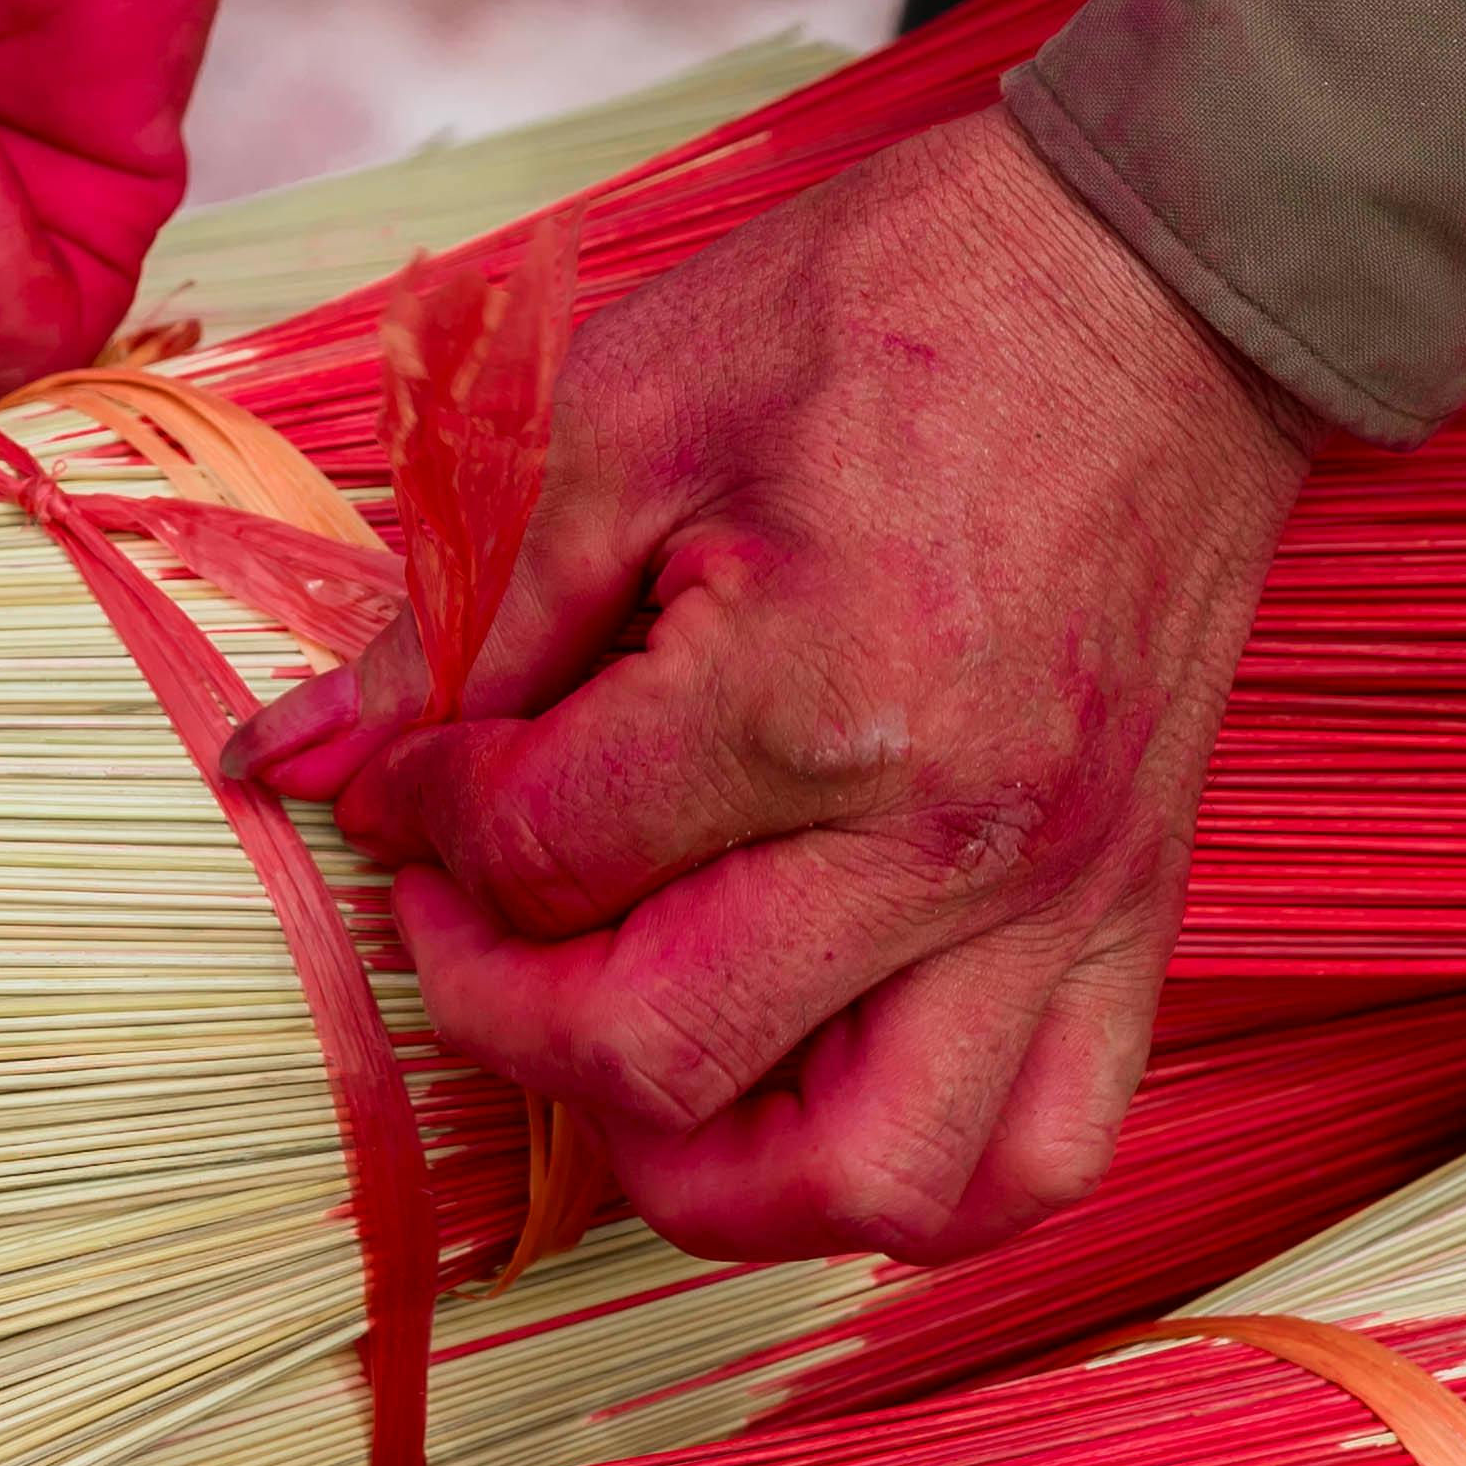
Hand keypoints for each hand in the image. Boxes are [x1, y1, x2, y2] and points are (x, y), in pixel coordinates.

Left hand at [238, 115, 1328, 1262]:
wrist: (1159, 279)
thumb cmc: (901, 312)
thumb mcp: (628, 408)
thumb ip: (460, 613)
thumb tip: (306, 760)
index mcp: (815, 696)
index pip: (542, 856)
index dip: (426, 820)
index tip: (415, 768)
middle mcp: (951, 845)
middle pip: (662, 1059)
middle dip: (504, 1008)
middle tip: (468, 910)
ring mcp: (1065, 904)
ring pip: (868, 1186)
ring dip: (704, 1161)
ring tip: (623, 1043)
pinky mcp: (1137, 921)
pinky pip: (1034, 1156)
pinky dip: (905, 1179)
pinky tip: (799, 1081)